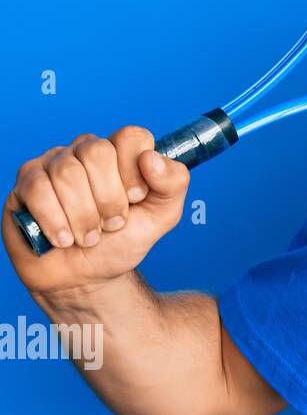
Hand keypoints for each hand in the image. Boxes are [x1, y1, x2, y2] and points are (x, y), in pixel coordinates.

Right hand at [3, 126, 189, 295]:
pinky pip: (38, 190)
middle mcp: (85, 151)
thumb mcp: (162, 216)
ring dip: (84, 216)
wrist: (85, 278)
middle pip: (97, 153)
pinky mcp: (25, 185)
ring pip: (67, 173)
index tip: (136, 199)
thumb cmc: (121, 241)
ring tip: (89, 237)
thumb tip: (151, 159)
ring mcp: (53, 164)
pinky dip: (56, 222)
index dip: (135, 171)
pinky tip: (64, 239)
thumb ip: (173, 184)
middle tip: (112, 224)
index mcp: (120, 153)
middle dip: (109, 198)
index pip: (131, 136)